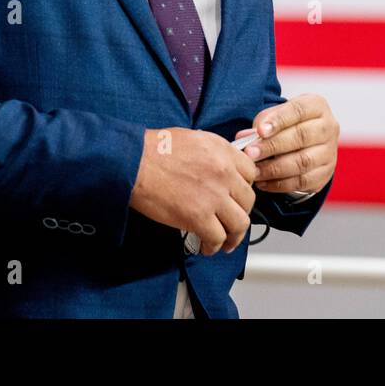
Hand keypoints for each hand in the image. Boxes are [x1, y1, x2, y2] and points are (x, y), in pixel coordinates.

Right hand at [129, 127, 257, 255]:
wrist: (133, 162)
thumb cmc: (154, 149)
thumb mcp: (193, 138)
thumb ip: (213, 153)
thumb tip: (218, 167)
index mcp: (222, 151)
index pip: (251, 173)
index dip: (244, 187)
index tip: (237, 195)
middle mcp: (224, 173)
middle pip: (248, 200)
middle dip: (241, 212)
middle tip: (232, 219)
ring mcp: (214, 196)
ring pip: (239, 223)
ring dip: (234, 236)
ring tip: (226, 241)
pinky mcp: (198, 217)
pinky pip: (217, 238)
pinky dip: (213, 246)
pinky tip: (206, 246)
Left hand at [235, 94, 337, 197]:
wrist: (308, 143)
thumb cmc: (288, 125)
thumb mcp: (277, 116)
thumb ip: (262, 123)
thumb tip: (244, 137)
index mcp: (317, 106)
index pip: (298, 110)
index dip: (279, 120)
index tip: (260, 131)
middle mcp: (328, 128)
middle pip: (301, 136)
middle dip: (272, 146)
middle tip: (250, 153)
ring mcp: (329, 152)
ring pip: (302, 162)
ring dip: (274, 168)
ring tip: (254, 170)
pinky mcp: (325, 173)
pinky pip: (302, 181)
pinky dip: (280, 184)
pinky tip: (263, 182)